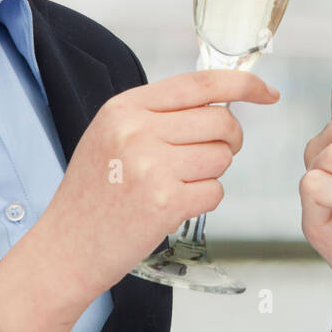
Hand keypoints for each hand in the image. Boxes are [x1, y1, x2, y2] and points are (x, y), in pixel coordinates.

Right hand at [0, 69, 278, 331]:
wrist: (65, 248)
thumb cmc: (93, 193)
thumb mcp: (113, 134)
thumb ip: (160, 113)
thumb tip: (221, 100)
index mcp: (125, 107)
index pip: (201, 83)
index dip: (243, 84)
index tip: (266, 92)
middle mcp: (137, 131)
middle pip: (221, 121)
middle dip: (227, 140)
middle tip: (203, 158)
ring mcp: (151, 166)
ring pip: (222, 157)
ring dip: (210, 174)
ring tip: (175, 184)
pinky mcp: (164, 202)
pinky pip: (215, 192)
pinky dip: (203, 200)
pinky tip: (173, 206)